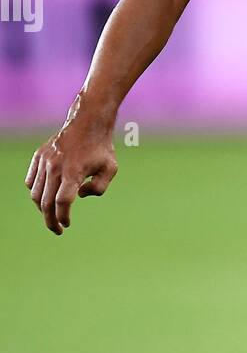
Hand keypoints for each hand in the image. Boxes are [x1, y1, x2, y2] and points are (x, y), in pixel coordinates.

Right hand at [25, 114, 117, 234]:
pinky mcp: (38, 156)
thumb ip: (99, 188)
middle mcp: (55, 167)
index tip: (67, 224)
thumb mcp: (111, 169)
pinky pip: (31, 181)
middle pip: (45, 202)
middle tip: (57, 230)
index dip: (63, 217)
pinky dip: (35, 192)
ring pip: (35, 193)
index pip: (62, 202)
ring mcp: (44, 161)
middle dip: (50, 220)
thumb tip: (79, 195)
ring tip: (52, 214)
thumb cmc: (101, 148)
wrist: (88, 122)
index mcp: (73, 172)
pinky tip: (44, 197)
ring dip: (42, 208)